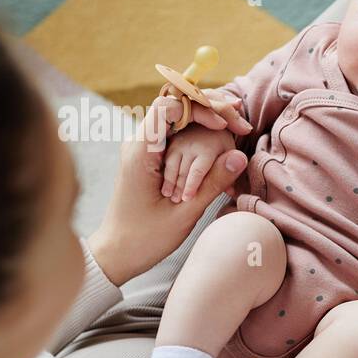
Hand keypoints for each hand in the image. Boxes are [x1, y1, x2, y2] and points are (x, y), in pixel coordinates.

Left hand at [86, 96, 250, 285]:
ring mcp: (144, 147)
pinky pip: (176, 132)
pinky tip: (221, 139)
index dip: (200, 107)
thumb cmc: (145, 239)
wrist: (117, 252)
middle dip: (210, 109)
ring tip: (236, 129)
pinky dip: (200, 132)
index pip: (169, 106)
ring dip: (207, 119)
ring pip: (178, 117)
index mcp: (141, 152)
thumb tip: (240, 155)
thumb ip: (212, 182)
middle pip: (176, 106)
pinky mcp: (150, 156)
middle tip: (240, 126)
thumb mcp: (184, 214)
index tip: (224, 125)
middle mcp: (139, 143)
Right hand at [162, 122, 238, 202]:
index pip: (198, 170)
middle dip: (180, 188)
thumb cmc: (221, 144)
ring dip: (170, 183)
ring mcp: (180, 143)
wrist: (209, 124)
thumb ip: (227, 176)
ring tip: (169, 197)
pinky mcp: (170, 143)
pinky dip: (164, 174)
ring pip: (172, 166)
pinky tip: (165, 187)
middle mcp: (192, 144)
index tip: (187, 199)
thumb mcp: (228, 156)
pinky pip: (165, 161)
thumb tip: (232, 193)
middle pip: (184, 170)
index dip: (192, 186)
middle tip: (176, 202)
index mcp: (208, 149)